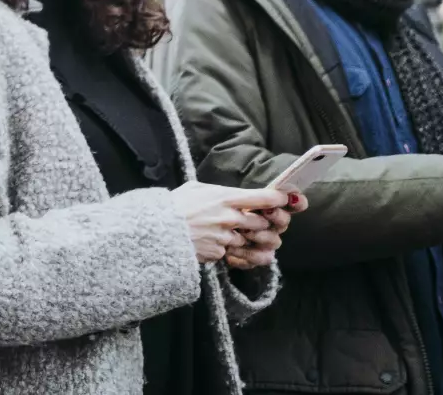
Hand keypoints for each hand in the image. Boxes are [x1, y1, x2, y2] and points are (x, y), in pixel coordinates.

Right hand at [169, 182, 293, 264]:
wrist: (158, 231)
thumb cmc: (175, 206)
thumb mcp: (196, 188)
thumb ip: (217, 191)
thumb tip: (231, 194)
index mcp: (225, 198)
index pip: (263, 198)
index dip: (278, 199)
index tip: (284, 199)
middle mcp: (229, 218)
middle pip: (263, 222)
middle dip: (268, 223)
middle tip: (268, 221)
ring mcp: (225, 237)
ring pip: (252, 240)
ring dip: (256, 240)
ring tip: (254, 237)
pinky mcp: (219, 253)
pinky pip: (237, 254)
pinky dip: (239, 253)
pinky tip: (236, 249)